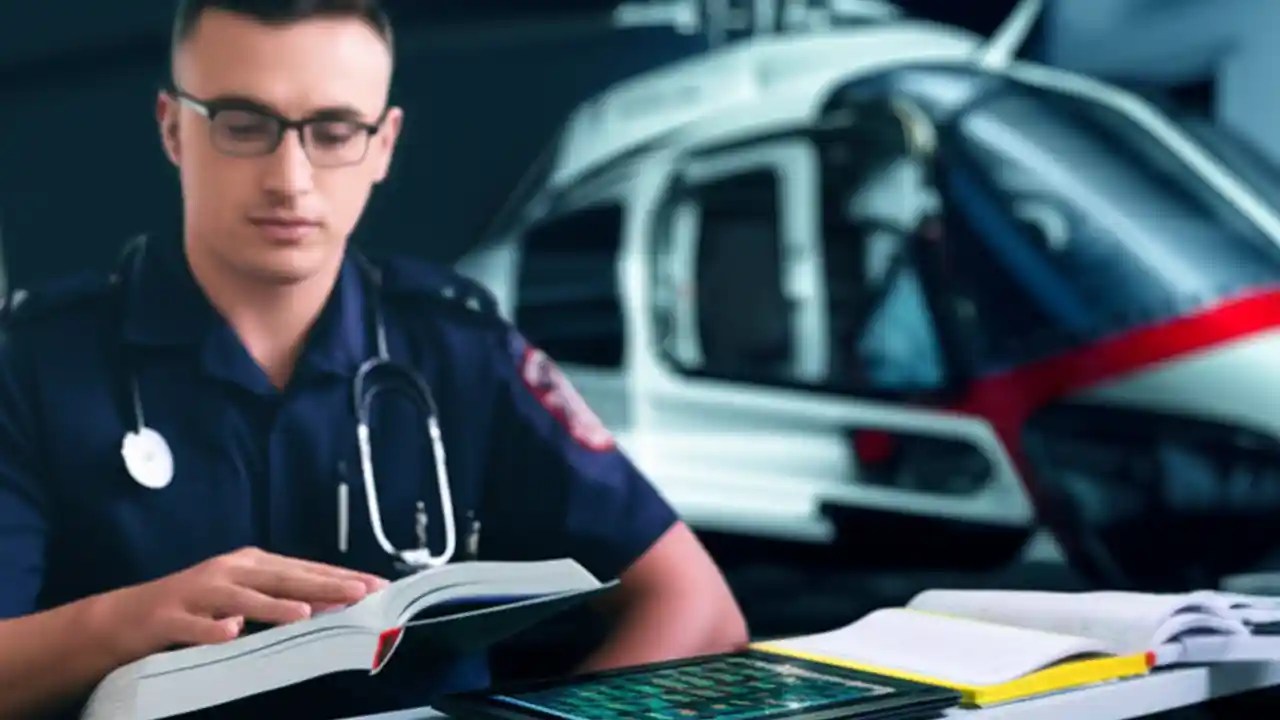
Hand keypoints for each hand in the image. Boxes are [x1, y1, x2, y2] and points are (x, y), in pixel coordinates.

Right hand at [94, 547, 387, 661]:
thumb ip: (279, 598)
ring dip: (274, 606)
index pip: (304, 569)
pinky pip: (194, 626)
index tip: (377, 586)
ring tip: (306, 613)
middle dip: (323, 586)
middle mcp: (228, 572)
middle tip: (360, 594)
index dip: (340, 576)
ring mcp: (198, 594)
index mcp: (250, 564)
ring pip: (242, 599)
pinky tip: (231, 633)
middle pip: (283, 579)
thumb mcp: (240, 597)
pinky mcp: (169, 618)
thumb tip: (331, 605)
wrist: (124, 618)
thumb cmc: (194, 608)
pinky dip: (212, 629)